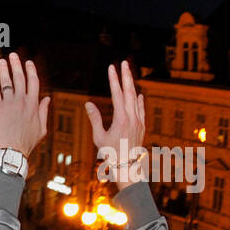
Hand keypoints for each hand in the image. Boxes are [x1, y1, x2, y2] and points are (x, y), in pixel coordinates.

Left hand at [0, 53, 49, 156]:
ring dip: (4, 70)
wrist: (12, 151)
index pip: (33, 82)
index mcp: (33, 104)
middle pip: (19, 78)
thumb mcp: (41, 128)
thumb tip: (47, 98)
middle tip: (13, 55)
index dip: (31, 70)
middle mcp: (22, 101)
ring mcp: (9, 104)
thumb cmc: (27, 143)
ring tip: (1, 61)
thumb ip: (43, 111)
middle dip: (16, 65)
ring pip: (6, 82)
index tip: (28, 62)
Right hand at [86, 61, 146, 185]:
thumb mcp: (99, 137)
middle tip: (123, 63)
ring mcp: (139, 121)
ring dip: (132, 85)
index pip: (117, 94)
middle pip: (130, 92)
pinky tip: (139, 94)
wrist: (127, 166)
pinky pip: (142, 109)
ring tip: (129, 74)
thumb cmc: (110, 153)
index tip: (111, 68)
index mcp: (121, 119)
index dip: (113, 80)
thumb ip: (95, 119)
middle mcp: (132, 117)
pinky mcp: (142, 126)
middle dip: (125, 76)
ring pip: (136, 98)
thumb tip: (88, 104)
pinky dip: (140, 100)